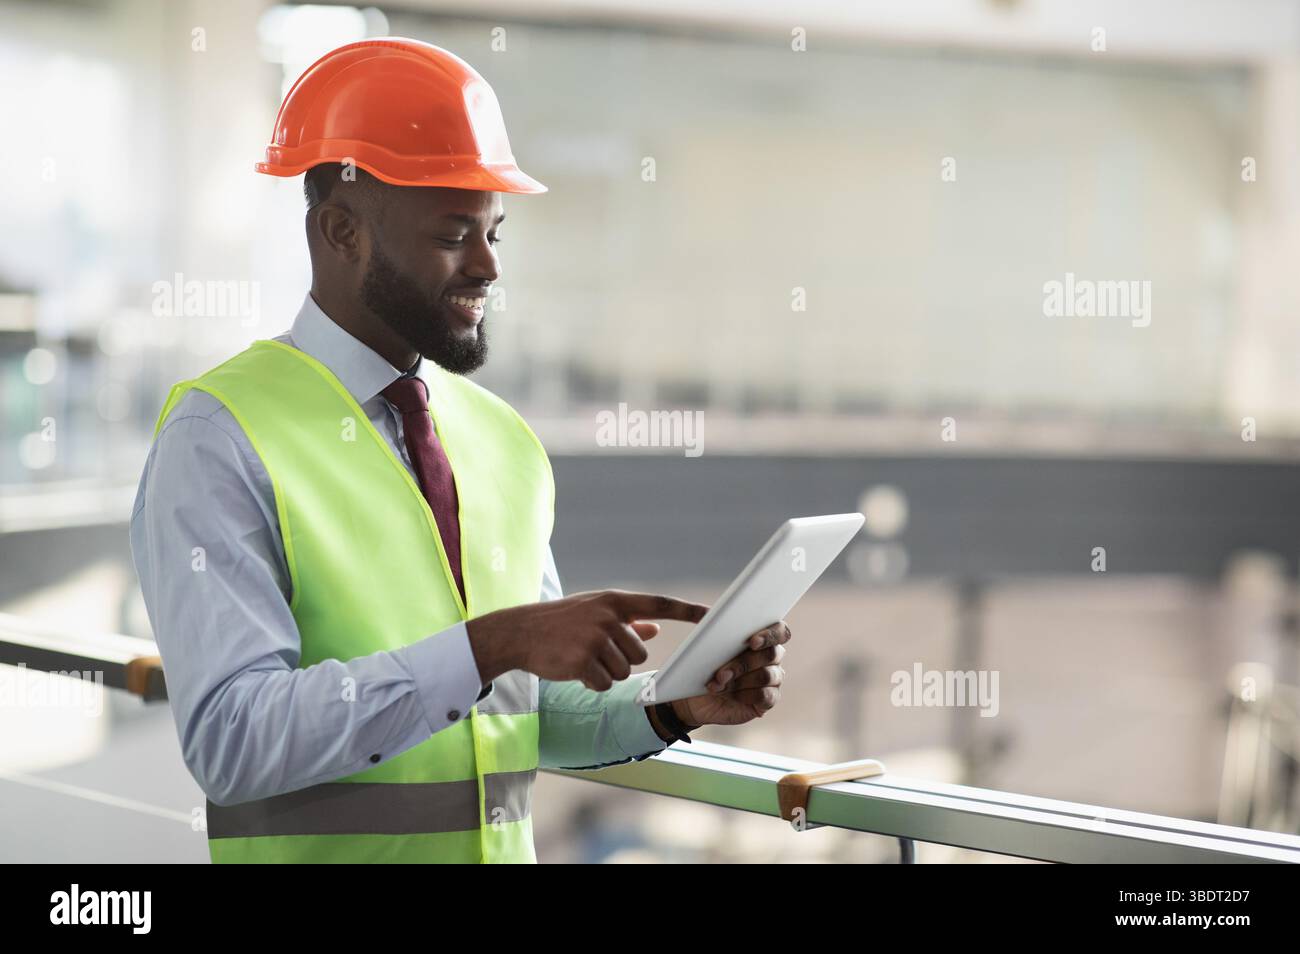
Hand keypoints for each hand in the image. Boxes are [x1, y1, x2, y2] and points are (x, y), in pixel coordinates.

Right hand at [467, 589, 708, 691]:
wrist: (521, 632)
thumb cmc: (562, 622)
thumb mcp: (594, 612)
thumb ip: (627, 621)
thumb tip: (656, 628)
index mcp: (614, 601)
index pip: (660, 603)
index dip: (687, 610)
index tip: (712, 614)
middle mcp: (608, 616)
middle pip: (639, 653)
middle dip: (621, 660)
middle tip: (596, 653)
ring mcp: (595, 638)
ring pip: (623, 671)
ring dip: (606, 673)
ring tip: (583, 659)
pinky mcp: (582, 661)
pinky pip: (605, 683)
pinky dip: (593, 683)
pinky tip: (575, 670)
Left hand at [670, 621, 790, 727]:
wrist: (696, 698)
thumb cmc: (704, 666)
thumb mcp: (703, 644)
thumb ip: (709, 625)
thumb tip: (707, 611)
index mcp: (763, 637)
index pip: (780, 631)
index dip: (770, 635)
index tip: (752, 642)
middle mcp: (772, 657)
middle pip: (770, 654)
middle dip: (743, 663)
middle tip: (721, 672)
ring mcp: (773, 679)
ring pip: (766, 675)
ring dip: (739, 681)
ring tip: (717, 684)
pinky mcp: (768, 700)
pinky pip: (766, 696)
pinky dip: (746, 695)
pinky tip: (731, 696)